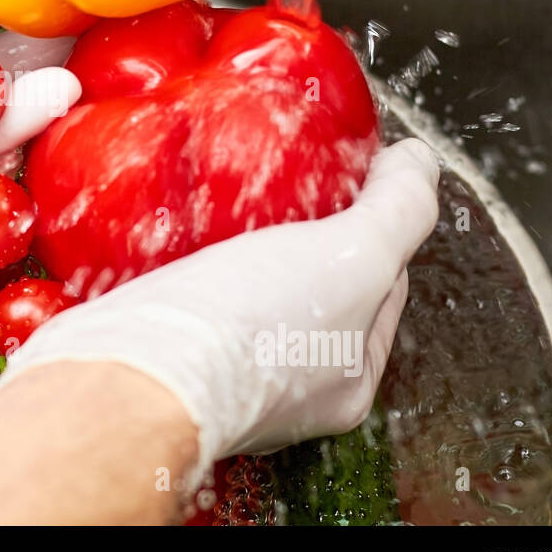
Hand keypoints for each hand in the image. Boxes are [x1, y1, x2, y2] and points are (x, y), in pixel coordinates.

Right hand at [0, 137, 440, 486]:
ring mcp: (215, 370)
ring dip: (228, 243)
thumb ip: (400, 208)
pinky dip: (176, 257)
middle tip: (280, 182)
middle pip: (307, 286)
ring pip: (236, 288)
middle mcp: (283, 387)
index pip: (382, 287)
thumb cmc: (250, 332)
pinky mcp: (159, 350)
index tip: (349, 179)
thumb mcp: (356, 257)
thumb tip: (420, 164)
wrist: (132, 373)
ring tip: (220, 196)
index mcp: (346, 382)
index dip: (373, 225)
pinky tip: (169, 224)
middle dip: (294, 233)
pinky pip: (177, 292)